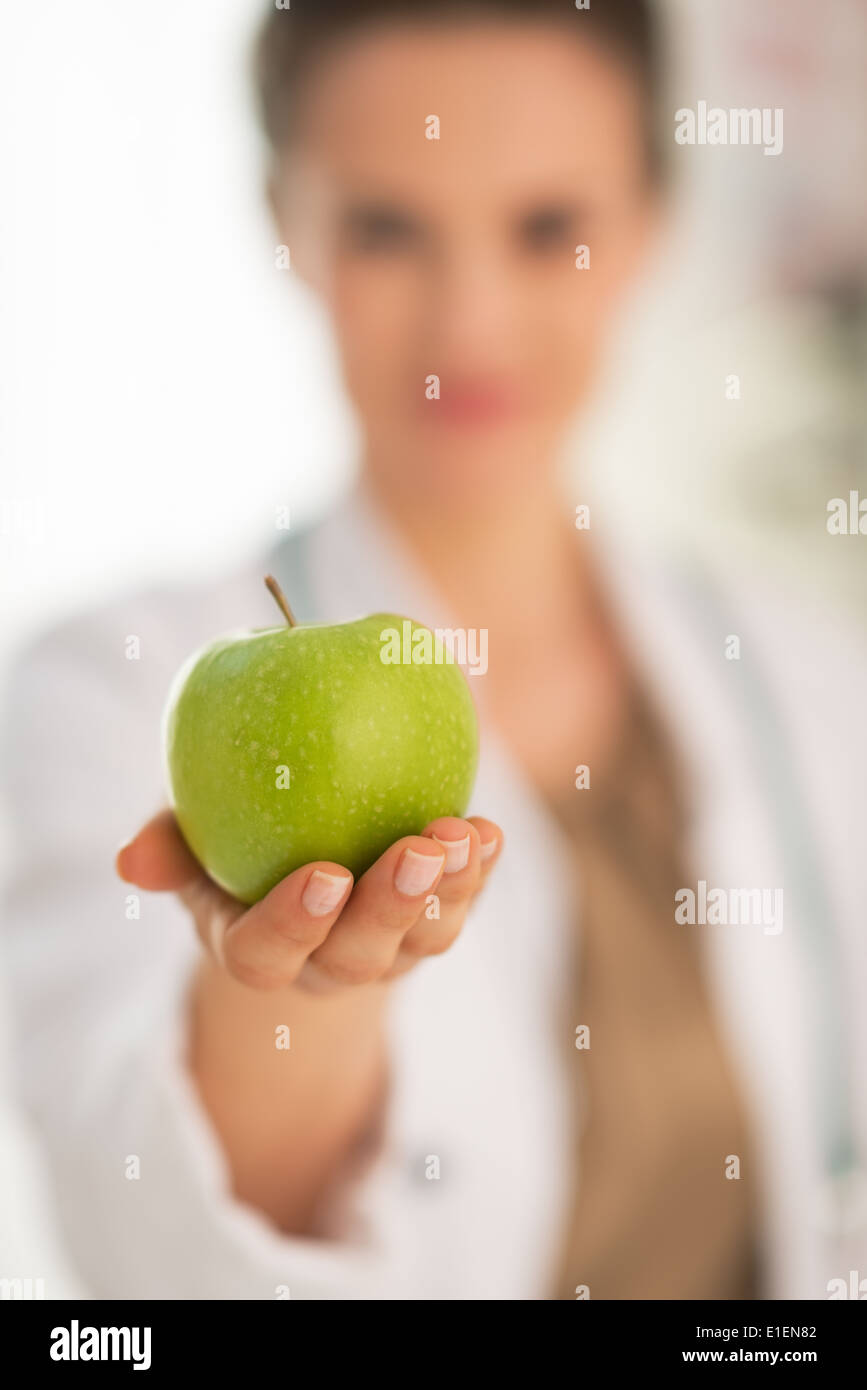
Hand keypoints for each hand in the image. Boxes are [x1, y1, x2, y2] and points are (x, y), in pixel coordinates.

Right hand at [116, 811, 502, 992]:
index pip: (268, 953)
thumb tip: (132, 859)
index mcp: (255, 947)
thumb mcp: (191, 841)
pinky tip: (490, 833)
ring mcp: (388, 950)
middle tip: (417, 851)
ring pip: (424, 939)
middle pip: (360, 956)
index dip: (296, 923)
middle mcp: (326, 962)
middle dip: (391, 908)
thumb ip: (169, 846)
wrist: (296, 862)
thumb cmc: (231, 843)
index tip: (324, 875)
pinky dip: (480, 871)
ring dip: (450, 891)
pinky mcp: (433, 923)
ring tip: (465, 837)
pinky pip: (463, 906)